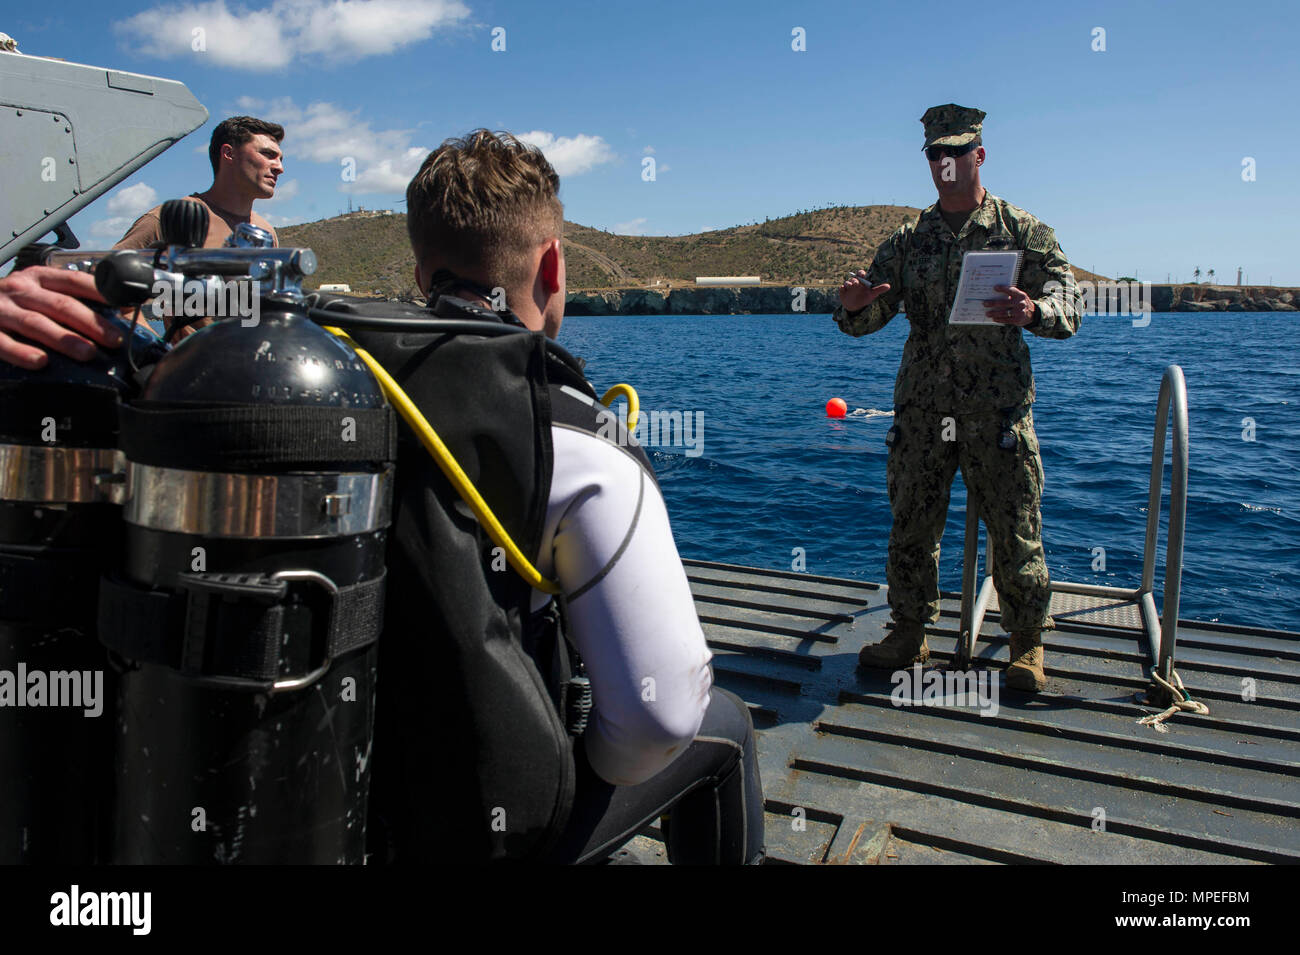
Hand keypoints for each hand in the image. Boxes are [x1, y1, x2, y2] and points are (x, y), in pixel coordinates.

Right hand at [0, 266, 118, 369]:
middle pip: (61, 304)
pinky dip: (21, 352)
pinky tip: (40, 362)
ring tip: (88, 353)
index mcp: (39, 278)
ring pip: (36, 323)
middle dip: (90, 322)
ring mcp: (1, 309)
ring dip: (64, 339)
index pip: (74, 281)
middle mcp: (20, 289)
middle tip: (114, 340)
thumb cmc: (13, 303)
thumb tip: (125, 308)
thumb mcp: (42, 292)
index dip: (100, 292)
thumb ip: (77, 298)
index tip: (125, 305)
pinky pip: (3, 343)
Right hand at [839, 270, 890, 312]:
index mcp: (862, 281)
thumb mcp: (872, 294)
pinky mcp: (842, 291)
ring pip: (847, 282)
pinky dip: (842, 289)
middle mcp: (854, 282)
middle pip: (853, 278)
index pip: (861, 274)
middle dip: (855, 279)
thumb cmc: (865, 298)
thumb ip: (879, 289)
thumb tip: (888, 286)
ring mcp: (848, 287)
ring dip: (848, 284)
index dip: (861, 274)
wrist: (856, 307)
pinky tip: (843, 290)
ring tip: (851, 287)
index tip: (863, 276)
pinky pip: (841, 288)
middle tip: (856, 283)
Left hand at [985, 284, 1036, 325]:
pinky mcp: (1018, 320)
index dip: (1003, 289)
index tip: (994, 288)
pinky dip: (999, 319)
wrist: (1032, 314)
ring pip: (1004, 313)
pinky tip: (994, 318)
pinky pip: (1006, 320)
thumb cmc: (1021, 303)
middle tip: (984, 303)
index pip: (1011, 290)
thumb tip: (994, 295)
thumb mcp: (1019, 297)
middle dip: (993, 303)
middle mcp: (1020, 303)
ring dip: (994, 313)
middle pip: (1004, 303)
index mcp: (1020, 295)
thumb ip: (1010, 296)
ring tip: (987, 313)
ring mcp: (1019, 312)